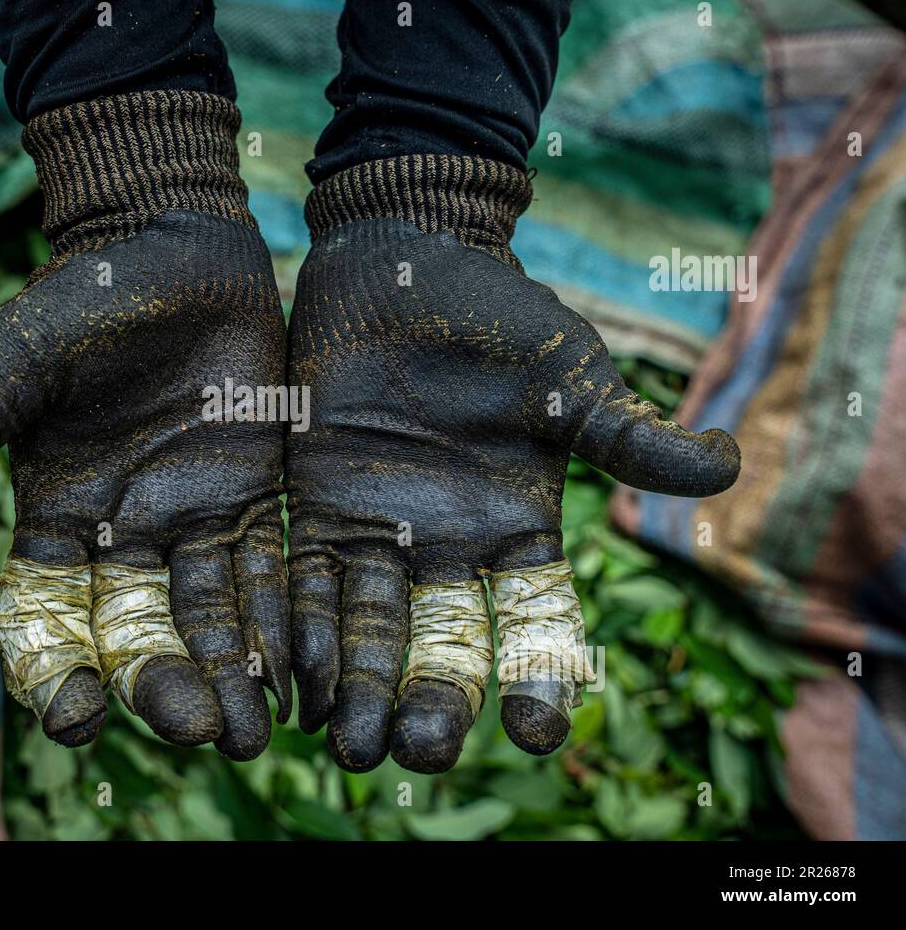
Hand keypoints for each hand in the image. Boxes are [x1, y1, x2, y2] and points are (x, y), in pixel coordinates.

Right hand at [0, 92, 290, 759]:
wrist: (172, 249)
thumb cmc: (83, 300)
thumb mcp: (20, 362)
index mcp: (54, 519)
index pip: (44, 617)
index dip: (52, 667)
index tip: (75, 717)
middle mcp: (122, 537)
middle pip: (137, 633)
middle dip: (162, 684)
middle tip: (199, 730)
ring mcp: (191, 522)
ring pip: (209, 618)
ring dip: (233, 675)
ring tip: (258, 731)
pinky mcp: (254, 499)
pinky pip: (269, 572)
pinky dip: (284, 620)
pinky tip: (308, 669)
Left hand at [286, 155, 739, 771]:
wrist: (407, 268)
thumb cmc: (500, 320)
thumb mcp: (566, 379)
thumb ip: (626, 433)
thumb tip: (729, 467)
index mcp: (519, 531)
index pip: (537, 626)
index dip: (539, 679)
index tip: (532, 732)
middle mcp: (449, 550)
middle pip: (443, 648)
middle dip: (432, 702)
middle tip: (415, 750)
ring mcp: (380, 533)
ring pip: (370, 631)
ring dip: (357, 689)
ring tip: (345, 745)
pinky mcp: (318, 508)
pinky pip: (307, 581)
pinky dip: (301, 629)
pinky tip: (290, 680)